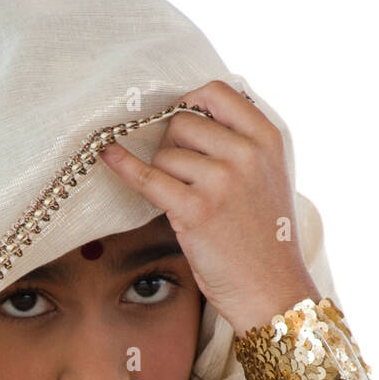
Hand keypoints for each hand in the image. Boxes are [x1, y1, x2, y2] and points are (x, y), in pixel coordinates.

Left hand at [99, 79, 319, 334]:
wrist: (270, 287)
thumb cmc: (264, 236)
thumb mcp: (271, 175)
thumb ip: (241, 142)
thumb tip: (188, 112)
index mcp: (267, 138)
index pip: (215, 93)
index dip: (189, 102)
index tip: (179, 119)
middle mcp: (246, 153)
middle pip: (182, 122)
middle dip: (172, 145)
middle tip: (182, 176)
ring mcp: (221, 180)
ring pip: (165, 154)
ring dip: (164, 174)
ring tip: (186, 201)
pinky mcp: (195, 210)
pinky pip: (147, 177)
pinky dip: (124, 166)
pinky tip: (107, 156)